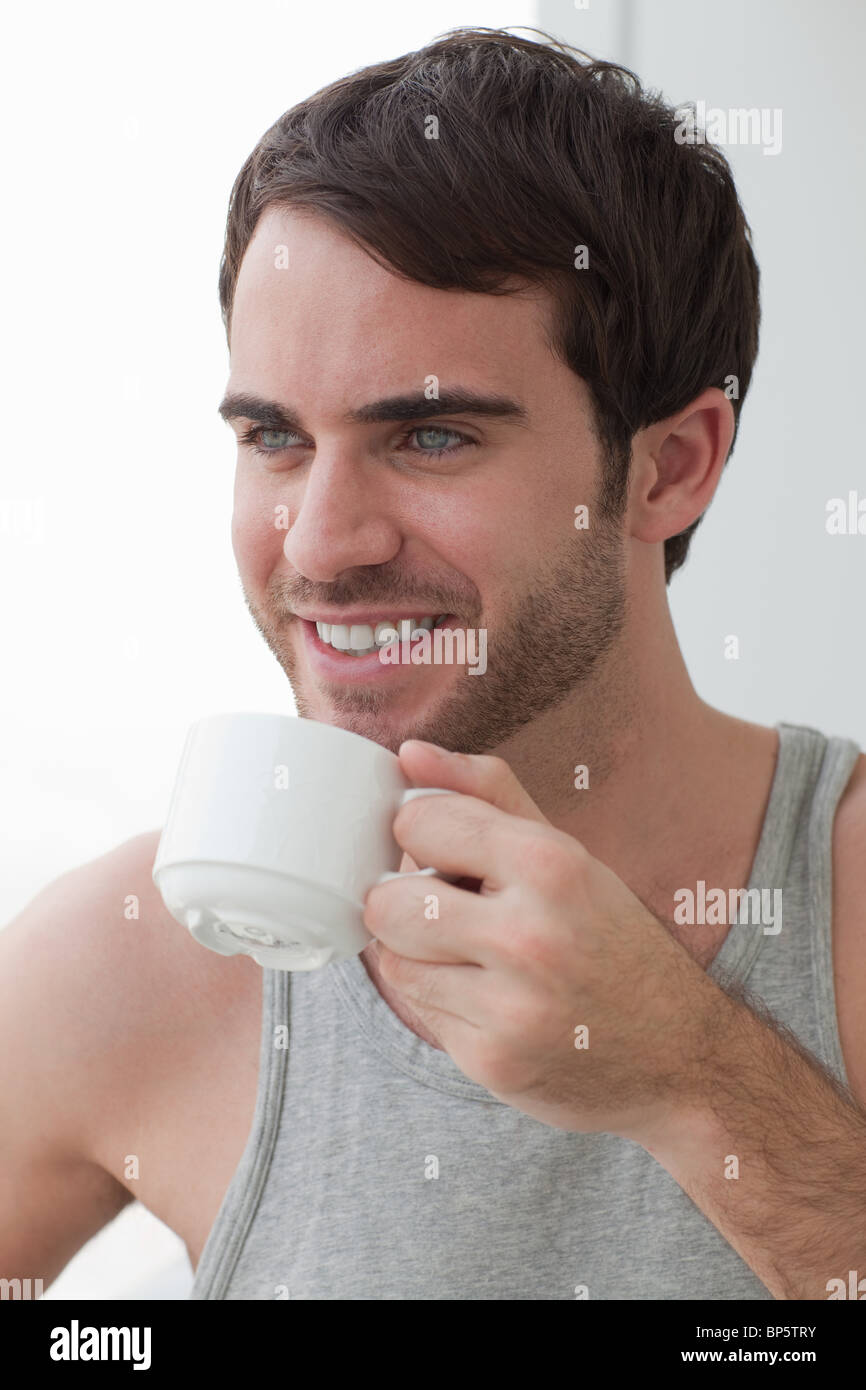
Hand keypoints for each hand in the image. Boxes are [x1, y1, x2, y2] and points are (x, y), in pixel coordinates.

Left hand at [362, 740, 732, 1140]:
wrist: (679, 1054)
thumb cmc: (609, 939)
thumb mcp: (563, 854)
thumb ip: (484, 793)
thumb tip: (408, 755)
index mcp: (550, 864)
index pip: (417, 823)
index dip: (421, 836)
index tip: (444, 852)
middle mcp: (530, 936)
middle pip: (387, 902)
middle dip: (406, 904)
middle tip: (448, 911)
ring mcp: (510, 1006)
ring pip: (394, 961)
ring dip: (419, 956)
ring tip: (472, 957)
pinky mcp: (492, 1061)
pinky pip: (420, 1013)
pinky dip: (442, 1003)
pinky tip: (489, 1001)